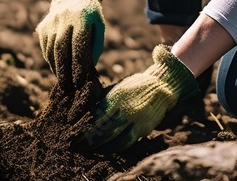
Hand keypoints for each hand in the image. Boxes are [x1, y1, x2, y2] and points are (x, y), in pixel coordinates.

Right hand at [35, 0, 106, 74]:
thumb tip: (89, 68)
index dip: (78, 65)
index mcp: (82, 18)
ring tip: (62, 80)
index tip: (79, 80)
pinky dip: (49, 59)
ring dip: (56, 67)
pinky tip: (56, 68)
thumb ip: (96, 46)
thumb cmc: (91, 16)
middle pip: (62, 49)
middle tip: (68, 86)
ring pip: (51, 49)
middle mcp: (65, 19)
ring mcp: (52, 22)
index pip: (79, 45)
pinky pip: (45, 46)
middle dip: (64, 70)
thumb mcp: (99, 26)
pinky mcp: (43, 26)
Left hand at [83, 45, 198, 151]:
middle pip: (104, 133)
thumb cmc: (134, 87)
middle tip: (78, 147)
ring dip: (102, 148)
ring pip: (116, 142)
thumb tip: (85, 113)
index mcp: (116, 99)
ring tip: (92, 150)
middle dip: (89, 142)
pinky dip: (116, 147)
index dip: (84, 130)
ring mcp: (136, 122)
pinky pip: (128, 142)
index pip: (96, 119)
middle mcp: (126, 111)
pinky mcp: (144, 129)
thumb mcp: (116, 89)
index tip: (75, 135)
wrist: (161, 86)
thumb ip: (102, 101)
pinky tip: (107, 148)